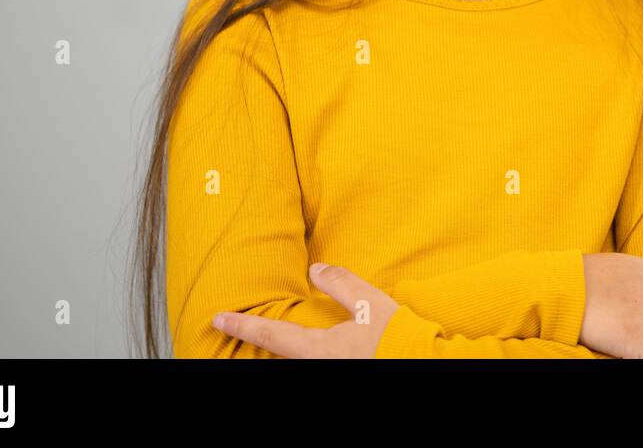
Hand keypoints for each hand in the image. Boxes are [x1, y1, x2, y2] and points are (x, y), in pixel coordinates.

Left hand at [212, 262, 399, 357]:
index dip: (241, 325)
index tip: (218, 319)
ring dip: (279, 345)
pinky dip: (299, 350)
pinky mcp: (343, 370)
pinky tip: (304, 344)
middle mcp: (318, 366)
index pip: (270, 335)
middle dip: (258, 338)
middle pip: (278, 353)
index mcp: (319, 350)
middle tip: (236, 326)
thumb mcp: (369, 303)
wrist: (424, 364)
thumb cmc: (397, 339)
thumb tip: (316, 270)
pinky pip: (310, 360)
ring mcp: (330, 371)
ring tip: (269, 332)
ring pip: (294, 358)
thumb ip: (341, 284)